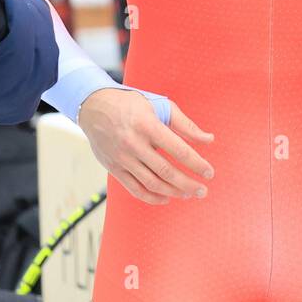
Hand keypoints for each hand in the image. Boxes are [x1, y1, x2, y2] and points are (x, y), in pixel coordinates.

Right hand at [78, 88, 214, 204]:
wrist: (92, 106)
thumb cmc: (131, 104)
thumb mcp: (159, 105)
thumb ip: (184, 124)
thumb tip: (208, 140)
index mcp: (147, 125)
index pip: (178, 150)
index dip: (196, 164)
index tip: (209, 172)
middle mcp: (133, 143)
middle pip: (166, 171)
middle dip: (188, 183)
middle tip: (203, 190)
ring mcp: (122, 158)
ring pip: (152, 183)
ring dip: (173, 192)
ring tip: (188, 193)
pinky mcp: (113, 168)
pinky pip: (135, 189)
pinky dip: (152, 197)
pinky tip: (167, 197)